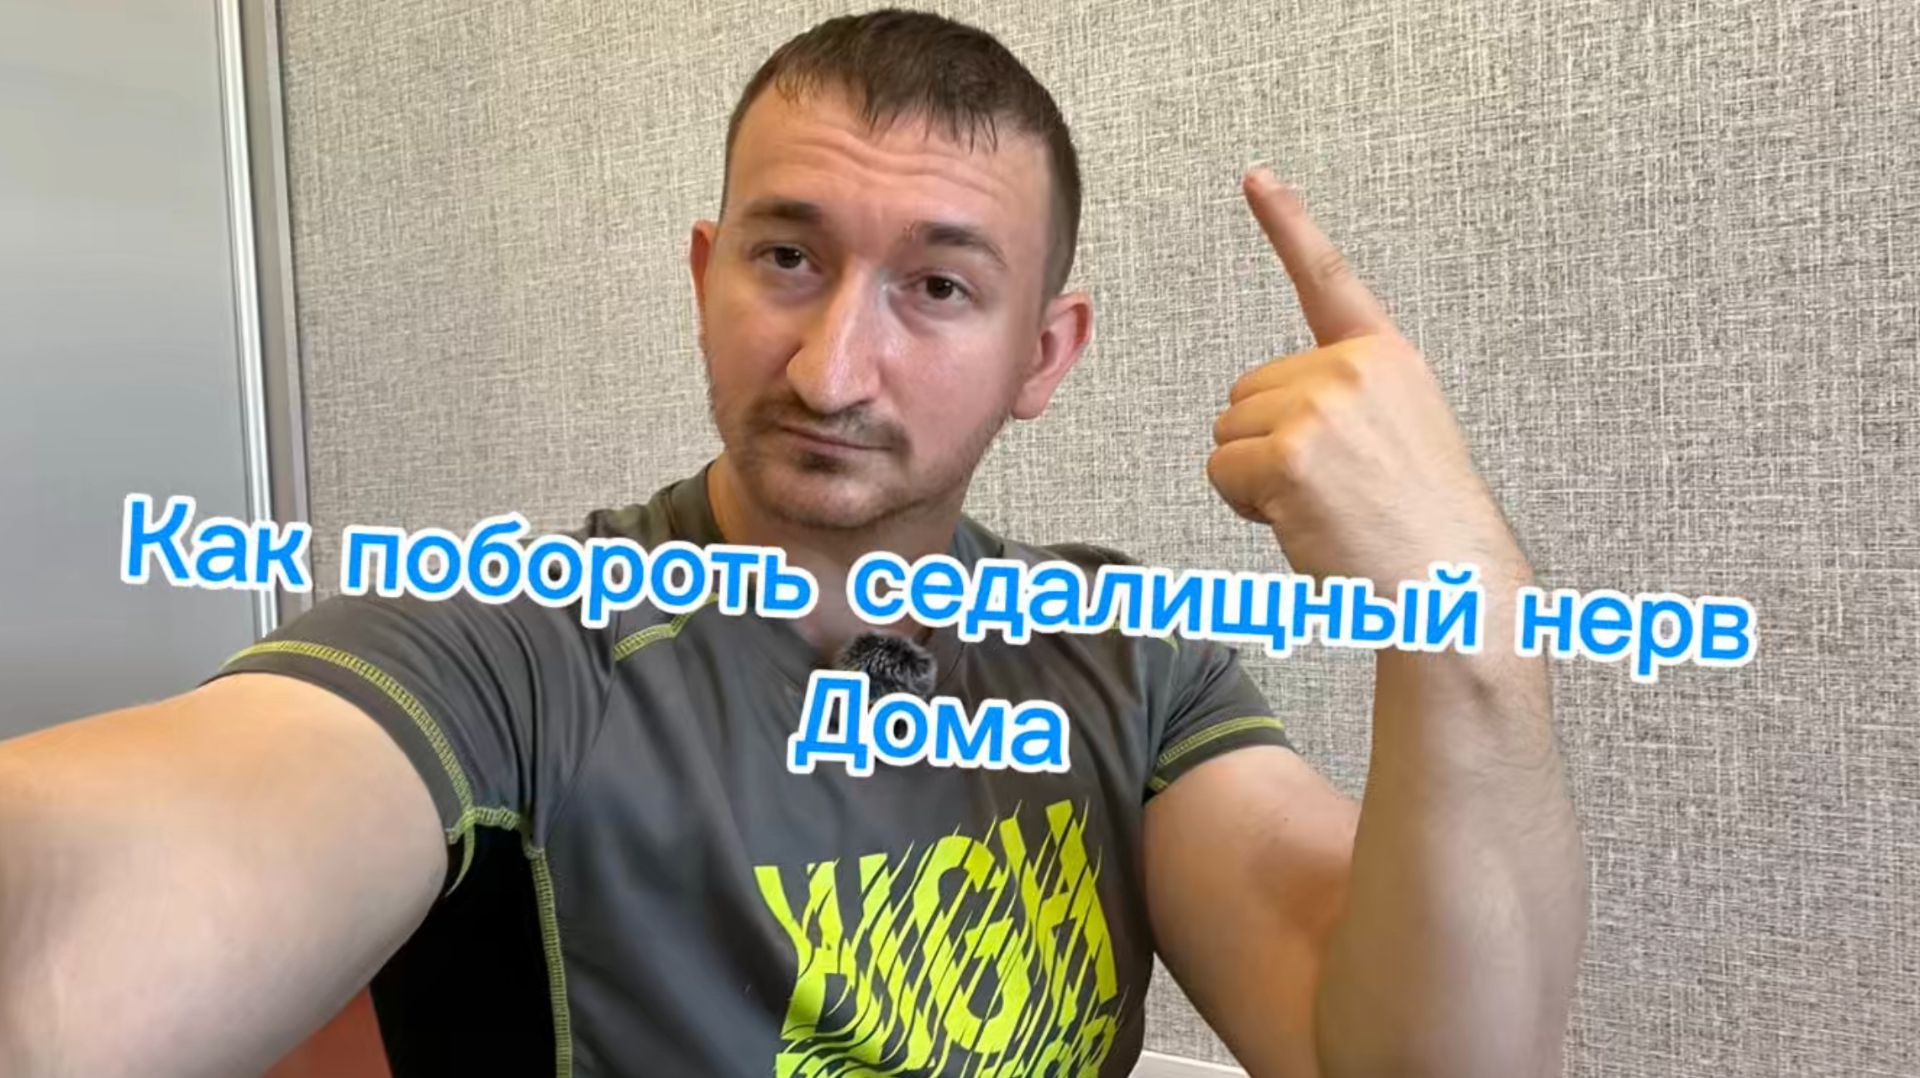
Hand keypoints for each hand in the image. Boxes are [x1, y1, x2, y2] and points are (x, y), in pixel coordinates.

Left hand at [1207, 168, 1513, 590]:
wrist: (1451, 588)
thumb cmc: (1423, 530)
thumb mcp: (1401, 434)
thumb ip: (1345, 399)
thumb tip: (1266, 408)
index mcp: (1384, 359)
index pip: (1326, 280)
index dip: (1286, 223)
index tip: (1254, 178)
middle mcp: (1351, 370)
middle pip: (1246, 391)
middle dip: (1267, 443)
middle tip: (1332, 488)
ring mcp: (1318, 408)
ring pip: (1228, 433)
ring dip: (1256, 478)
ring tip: (1325, 506)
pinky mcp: (1287, 454)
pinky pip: (1222, 472)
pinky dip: (1246, 506)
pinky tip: (1306, 521)